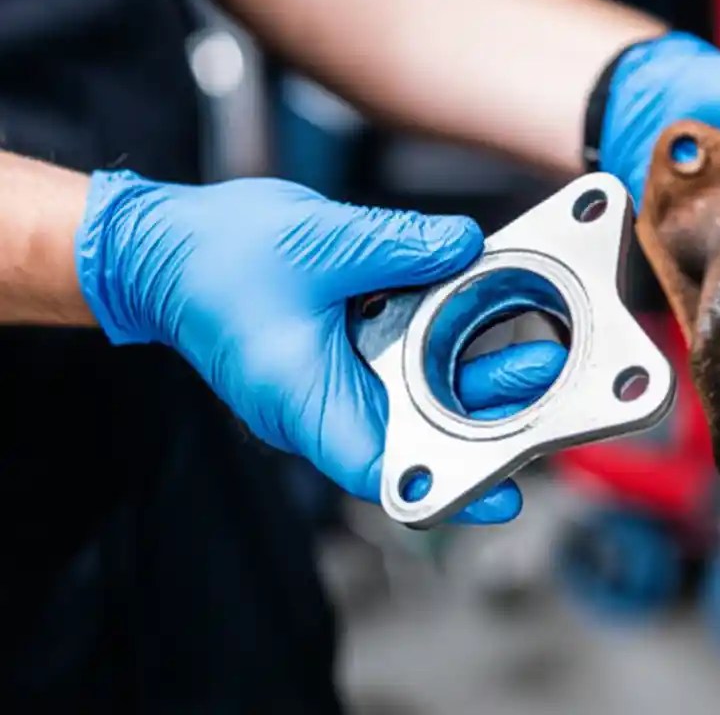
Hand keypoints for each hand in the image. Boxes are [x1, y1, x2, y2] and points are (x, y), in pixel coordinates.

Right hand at [76, 172, 566, 523]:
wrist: (158, 251)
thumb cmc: (212, 259)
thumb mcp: (321, 241)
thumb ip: (402, 245)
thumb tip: (467, 247)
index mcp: (304, 399)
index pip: (384, 468)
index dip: (449, 487)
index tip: (506, 492)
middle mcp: (321, 407)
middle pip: (420, 434)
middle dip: (488, 415)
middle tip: (548, 381)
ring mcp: (331, 388)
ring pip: (419, 400)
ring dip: (474, 382)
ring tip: (538, 356)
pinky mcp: (339, 362)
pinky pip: (401, 369)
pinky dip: (442, 352)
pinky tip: (483, 323)